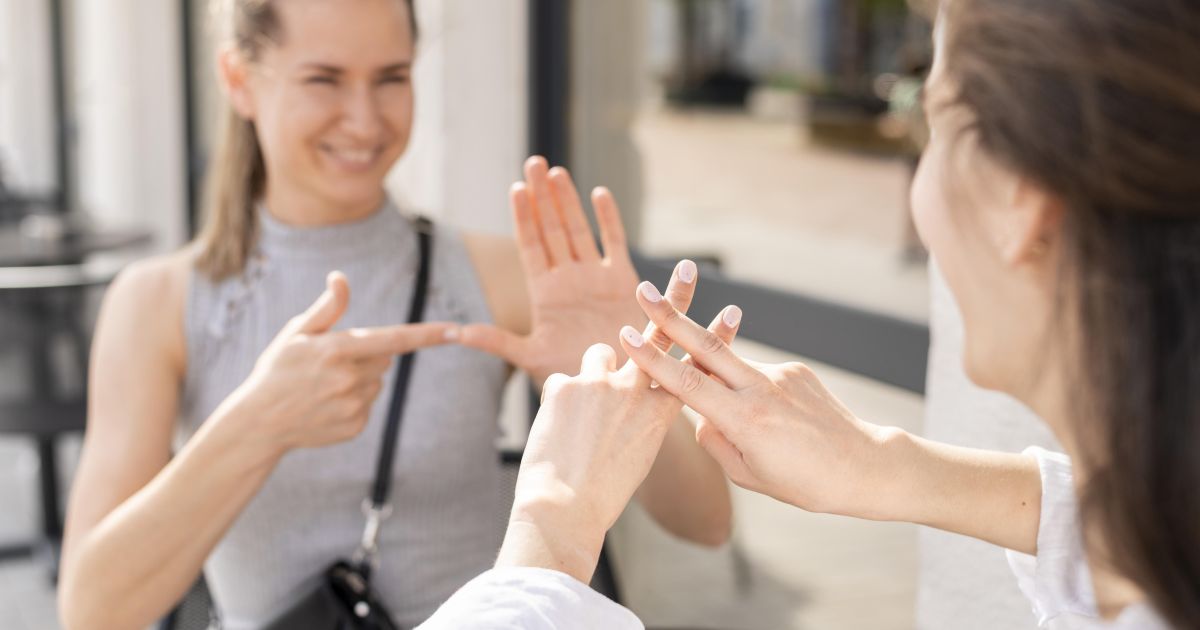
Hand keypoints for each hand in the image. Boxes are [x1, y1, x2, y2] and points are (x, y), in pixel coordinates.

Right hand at [224, 272, 458, 454]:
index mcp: (336, 350)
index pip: (393, 339)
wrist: (259, 421)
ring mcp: (353, 406)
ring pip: (378, 381)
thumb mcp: (296, 333)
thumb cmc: (278, 369)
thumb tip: (340, 278)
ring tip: (324, 386)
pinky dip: (355, 402)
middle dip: (367, 354)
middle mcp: (348, 379)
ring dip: (361, 379)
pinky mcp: (355, 426)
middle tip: (331, 362)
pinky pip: (369, 405)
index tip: (455, 330)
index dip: (427, 335)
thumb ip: (327, 308)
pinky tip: (327, 404)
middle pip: (385, 358)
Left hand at [460, 156, 643, 384]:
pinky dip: (608, 220)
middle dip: (542, 196)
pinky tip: (599, 193)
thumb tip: (457, 332)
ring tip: (557, 171)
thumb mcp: (530, 357)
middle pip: (552, 229)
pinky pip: (614, 244)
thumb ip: (497, 341)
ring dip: (568, 201)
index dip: (523, 217)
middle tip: (534, 163)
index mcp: (544, 293)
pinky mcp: (623, 282)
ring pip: (579, 230)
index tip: (515, 189)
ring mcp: (595, 277)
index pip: (530, 246)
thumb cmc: (572, 375)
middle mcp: (568, 279)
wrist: (614, 388)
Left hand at [496, 261, 739, 581]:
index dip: (712, 339)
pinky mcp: (565, 383)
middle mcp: (635, 391)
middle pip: (658, 336)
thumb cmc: (602, 492)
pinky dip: (560, 402)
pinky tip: (557, 431)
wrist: (564, 507)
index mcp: (660, 414)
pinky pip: (562, 382)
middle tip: (685, 271)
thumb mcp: (638, 456)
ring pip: (601, 354)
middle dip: (672, 301)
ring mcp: (600, 383)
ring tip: (582, 411)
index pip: (692, 368)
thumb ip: (640, 420)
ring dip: (595, 371)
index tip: (730, 314)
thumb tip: (630, 400)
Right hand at [619, 284, 891, 516]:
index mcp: (744, 419)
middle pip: (705, 346)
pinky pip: (759, 377)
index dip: (653, 359)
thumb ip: (715, 441)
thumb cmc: (804, 482)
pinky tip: (776, 423)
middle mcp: (761, 389)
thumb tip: (700, 415)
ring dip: (713, 368)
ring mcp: (781, 374)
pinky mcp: (796, 370)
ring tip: (742, 410)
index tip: (627, 334)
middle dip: (670, 316)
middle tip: (643, 289)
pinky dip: (751, 393)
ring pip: (732, 365)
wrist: (864, 466)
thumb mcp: (748, 475)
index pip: (687, 382)